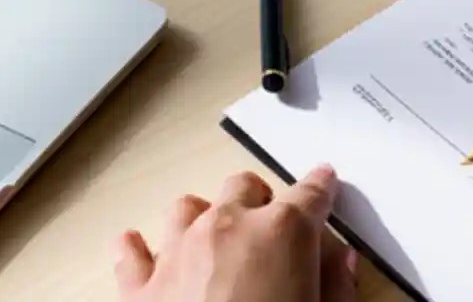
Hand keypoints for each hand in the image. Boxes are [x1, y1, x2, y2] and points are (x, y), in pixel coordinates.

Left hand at [115, 165, 357, 301]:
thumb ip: (337, 285)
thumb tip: (340, 263)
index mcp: (281, 233)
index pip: (310, 194)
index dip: (320, 188)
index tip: (323, 184)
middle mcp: (226, 228)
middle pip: (243, 187)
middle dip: (260, 200)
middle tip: (271, 225)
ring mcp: (178, 253)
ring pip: (187, 208)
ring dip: (203, 217)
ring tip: (214, 238)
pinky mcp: (142, 289)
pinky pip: (132, 254)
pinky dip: (138, 250)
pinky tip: (140, 248)